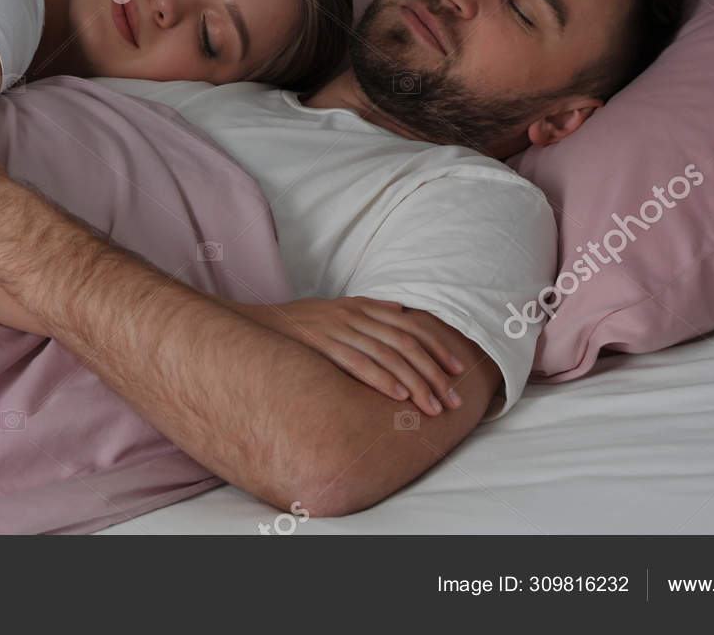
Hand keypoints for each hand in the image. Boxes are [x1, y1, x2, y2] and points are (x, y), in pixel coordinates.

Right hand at [237, 297, 465, 414]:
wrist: (256, 324)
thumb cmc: (299, 324)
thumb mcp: (337, 308)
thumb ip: (369, 309)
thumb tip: (402, 309)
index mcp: (362, 306)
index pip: (412, 326)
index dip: (438, 347)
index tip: (457, 371)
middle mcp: (355, 314)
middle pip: (406, 343)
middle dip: (433, 373)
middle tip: (452, 400)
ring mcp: (339, 328)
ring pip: (388, 355)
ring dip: (415, 383)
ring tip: (432, 406)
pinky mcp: (322, 344)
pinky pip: (358, 362)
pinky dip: (381, 379)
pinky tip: (398, 396)